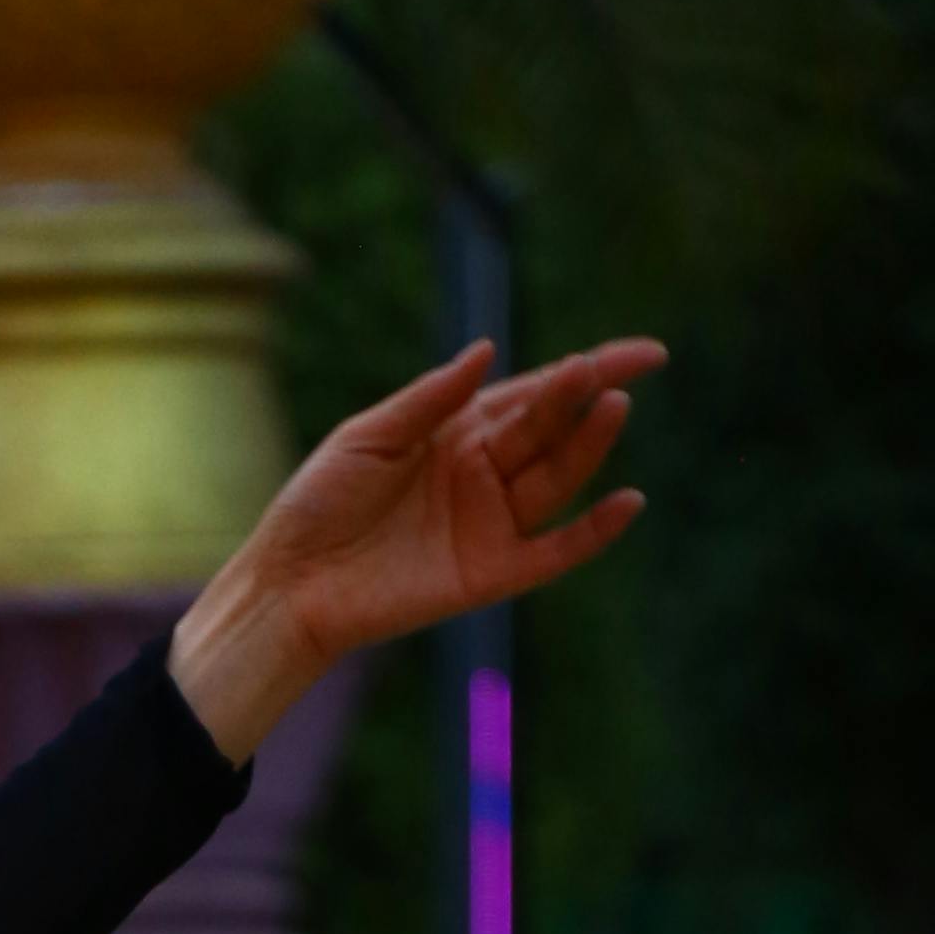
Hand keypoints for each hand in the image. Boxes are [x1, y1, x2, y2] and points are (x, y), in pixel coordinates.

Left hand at [170, 340, 660, 762]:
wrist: (289, 582)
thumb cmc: (318, 503)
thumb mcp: (368, 436)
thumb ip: (429, 399)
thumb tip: (488, 351)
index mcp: (459, 430)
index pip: (537, 393)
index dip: (593, 370)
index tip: (645, 354)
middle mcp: (484, 473)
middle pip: (548, 430)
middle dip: (578, 399)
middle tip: (598, 376)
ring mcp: (490, 523)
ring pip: (555, 479)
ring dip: (587, 447)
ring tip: (612, 409)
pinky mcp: (488, 574)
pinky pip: (552, 551)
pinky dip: (591, 533)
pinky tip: (627, 502)